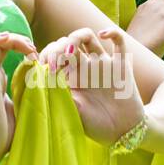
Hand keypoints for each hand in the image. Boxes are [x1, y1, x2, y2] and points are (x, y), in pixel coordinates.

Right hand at [0, 32, 36, 164]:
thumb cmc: (4, 134)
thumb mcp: (22, 110)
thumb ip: (28, 98)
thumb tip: (46, 93)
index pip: (4, 54)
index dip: (20, 48)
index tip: (37, 56)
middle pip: (0, 46)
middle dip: (18, 41)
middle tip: (34, 47)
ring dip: (10, 39)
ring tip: (27, 44)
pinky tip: (10, 38)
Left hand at [40, 26, 144, 146]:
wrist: (123, 132)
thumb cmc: (94, 124)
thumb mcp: (72, 110)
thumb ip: (59, 95)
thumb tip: (40, 80)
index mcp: (69, 75)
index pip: (54, 53)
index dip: (46, 56)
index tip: (42, 69)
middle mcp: (84, 66)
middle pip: (66, 42)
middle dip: (56, 48)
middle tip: (53, 65)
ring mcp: (102, 63)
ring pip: (87, 37)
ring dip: (76, 36)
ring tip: (70, 50)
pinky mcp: (121, 65)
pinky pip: (119, 41)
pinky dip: (112, 32)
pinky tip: (103, 34)